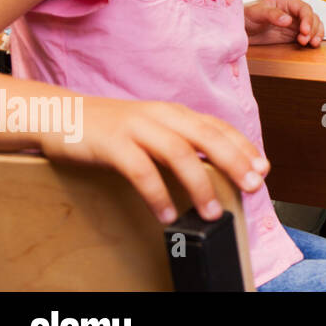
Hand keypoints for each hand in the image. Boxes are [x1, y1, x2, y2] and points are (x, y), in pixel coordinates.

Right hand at [39, 96, 270, 224]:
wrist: (62, 113)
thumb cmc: (112, 127)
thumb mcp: (152, 127)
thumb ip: (179, 141)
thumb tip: (214, 168)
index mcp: (174, 112)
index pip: (218, 127)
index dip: (243, 146)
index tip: (263, 168)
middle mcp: (161, 115)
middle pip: (207, 136)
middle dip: (234, 162)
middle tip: (252, 185)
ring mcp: (136, 127)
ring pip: (178, 153)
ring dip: (199, 184)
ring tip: (211, 212)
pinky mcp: (112, 143)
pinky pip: (140, 170)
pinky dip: (156, 193)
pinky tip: (165, 213)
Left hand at [244, 0, 324, 46]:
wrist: (239, 30)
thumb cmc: (247, 16)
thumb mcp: (257, 12)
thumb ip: (272, 15)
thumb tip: (288, 20)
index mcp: (286, 2)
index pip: (304, 9)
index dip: (307, 19)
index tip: (305, 30)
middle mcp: (293, 12)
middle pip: (312, 18)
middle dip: (312, 29)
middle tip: (305, 39)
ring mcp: (294, 24)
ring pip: (314, 26)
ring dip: (315, 34)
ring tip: (310, 43)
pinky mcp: (293, 35)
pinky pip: (308, 35)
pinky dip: (313, 39)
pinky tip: (311, 44)